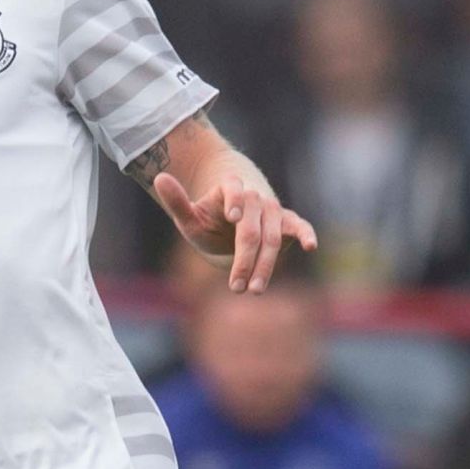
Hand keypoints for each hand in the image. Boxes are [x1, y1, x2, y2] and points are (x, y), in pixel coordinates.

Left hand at [155, 172, 316, 293]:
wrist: (233, 217)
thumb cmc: (208, 219)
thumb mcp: (189, 216)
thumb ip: (177, 201)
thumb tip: (159, 178)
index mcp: (230, 189)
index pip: (234, 191)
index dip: (235, 203)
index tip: (233, 218)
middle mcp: (255, 198)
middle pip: (252, 230)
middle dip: (245, 259)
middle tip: (236, 287)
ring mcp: (273, 210)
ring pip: (272, 238)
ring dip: (265, 265)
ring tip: (254, 290)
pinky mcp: (287, 222)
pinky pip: (299, 226)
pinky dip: (305, 233)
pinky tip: (310, 246)